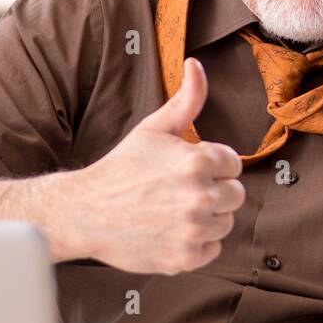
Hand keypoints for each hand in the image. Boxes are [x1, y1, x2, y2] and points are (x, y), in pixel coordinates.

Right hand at [61, 57, 244, 273]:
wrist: (85, 211)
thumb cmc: (122, 167)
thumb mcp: (154, 128)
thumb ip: (186, 99)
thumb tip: (196, 65)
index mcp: (197, 161)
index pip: (233, 164)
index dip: (211, 165)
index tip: (187, 169)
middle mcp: (200, 197)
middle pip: (236, 195)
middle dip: (214, 191)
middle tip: (181, 190)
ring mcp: (193, 230)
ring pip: (225, 223)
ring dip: (206, 218)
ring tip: (174, 210)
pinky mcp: (185, 258)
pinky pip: (212, 250)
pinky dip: (196, 244)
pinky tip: (171, 230)